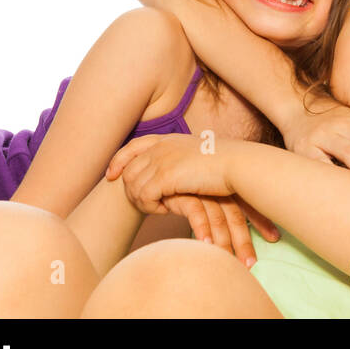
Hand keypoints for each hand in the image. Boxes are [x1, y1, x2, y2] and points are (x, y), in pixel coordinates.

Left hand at [106, 133, 232, 211]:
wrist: (238, 165)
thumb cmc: (226, 164)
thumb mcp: (199, 155)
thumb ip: (182, 158)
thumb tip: (175, 171)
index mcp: (169, 139)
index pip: (133, 146)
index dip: (119, 160)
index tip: (111, 175)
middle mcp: (161, 147)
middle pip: (128, 170)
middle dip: (132, 190)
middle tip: (147, 204)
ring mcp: (162, 160)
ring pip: (133, 186)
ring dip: (143, 201)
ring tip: (159, 208)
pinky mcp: (165, 176)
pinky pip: (144, 196)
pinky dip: (151, 207)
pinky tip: (166, 209)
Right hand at [159, 194, 278, 268]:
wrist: (156, 176)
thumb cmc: (186, 188)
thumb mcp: (208, 194)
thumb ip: (224, 209)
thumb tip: (242, 231)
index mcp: (229, 185)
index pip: (249, 205)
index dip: (262, 221)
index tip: (275, 237)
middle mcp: (218, 187)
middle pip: (236, 216)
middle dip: (244, 241)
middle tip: (252, 263)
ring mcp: (202, 190)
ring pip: (219, 219)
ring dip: (225, 242)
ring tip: (232, 263)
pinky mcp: (184, 193)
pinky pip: (196, 213)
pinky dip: (203, 229)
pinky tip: (207, 245)